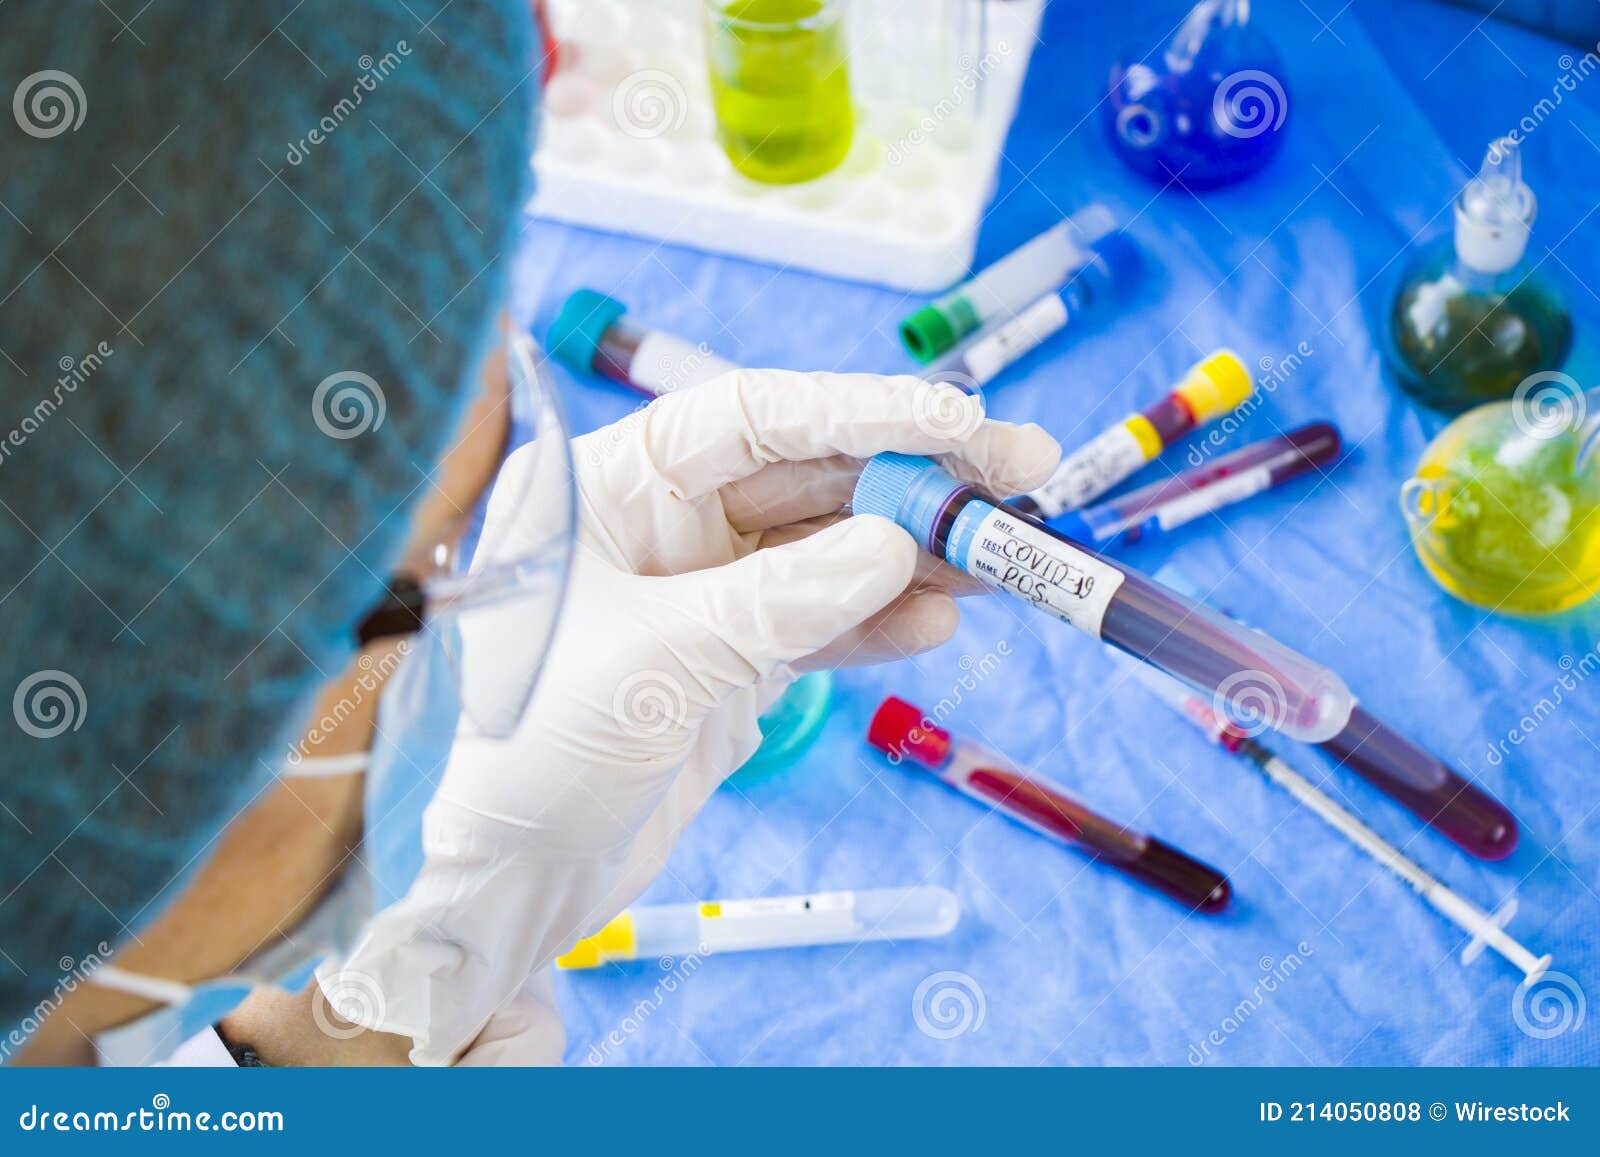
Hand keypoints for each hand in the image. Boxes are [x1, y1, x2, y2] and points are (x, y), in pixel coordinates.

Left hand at [322, 370, 1058, 1063]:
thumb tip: (892, 547)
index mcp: (610, 483)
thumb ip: (775, 601)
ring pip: (828, 551)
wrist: (492, 883)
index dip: (860, 409)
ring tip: (1002, 557)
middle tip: (1021, 474)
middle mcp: (658, 523)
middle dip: (912, 477)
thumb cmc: (523, 752)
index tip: (958, 419)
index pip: (751, 415)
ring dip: (915, 552)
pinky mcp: (726, 665)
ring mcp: (699, 595)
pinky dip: (880, 625)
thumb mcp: (653, 663)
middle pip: (808, 477)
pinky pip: (820, 627)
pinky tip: (939, 619)